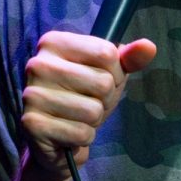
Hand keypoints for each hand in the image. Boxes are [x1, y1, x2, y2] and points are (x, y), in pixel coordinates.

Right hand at [20, 31, 157, 179]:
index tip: (101, 79)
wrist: (56, 139)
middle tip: (87, 102)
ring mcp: (31, 94)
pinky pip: (81, 133)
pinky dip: (83, 137)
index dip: (115, 73)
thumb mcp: (110, 73)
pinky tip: (68, 133)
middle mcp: (37, 64)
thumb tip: (149, 46)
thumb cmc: (84, 97)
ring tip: (78, 118)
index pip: (108, 53)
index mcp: (54, 42)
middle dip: (105, 99)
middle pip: (103, 82)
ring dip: (94, 120)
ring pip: (93, 110)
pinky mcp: (31, 124)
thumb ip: (130, 58)